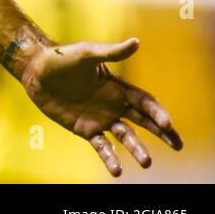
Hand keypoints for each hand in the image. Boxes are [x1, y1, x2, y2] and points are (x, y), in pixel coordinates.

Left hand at [20, 37, 183, 175]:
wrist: (35, 71)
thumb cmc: (61, 58)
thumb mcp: (87, 53)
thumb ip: (111, 52)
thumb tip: (137, 42)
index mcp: (117, 87)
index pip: (144, 102)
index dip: (157, 112)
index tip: (167, 124)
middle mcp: (113, 105)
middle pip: (143, 121)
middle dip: (162, 133)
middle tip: (178, 145)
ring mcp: (100, 118)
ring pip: (125, 136)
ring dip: (137, 149)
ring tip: (147, 162)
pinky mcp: (85, 129)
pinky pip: (101, 147)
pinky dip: (110, 158)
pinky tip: (117, 171)